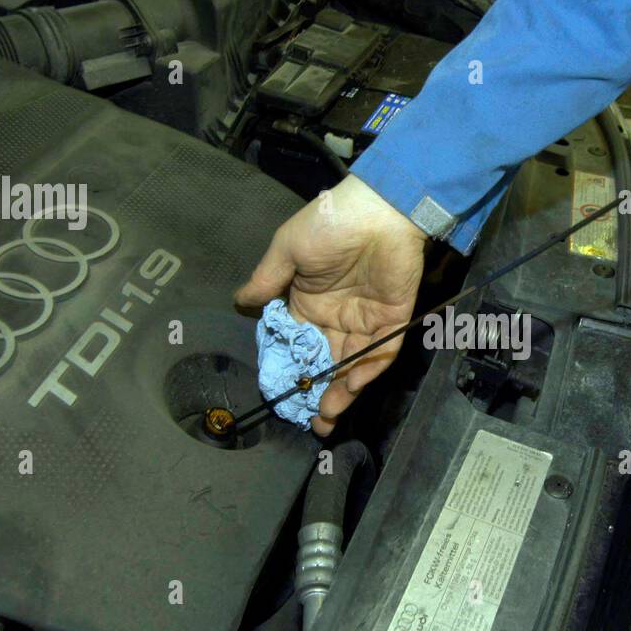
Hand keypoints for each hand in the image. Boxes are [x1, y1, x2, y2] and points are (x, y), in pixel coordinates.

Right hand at [235, 174, 428, 435]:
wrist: (377, 208)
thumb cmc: (328, 224)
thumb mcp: (287, 251)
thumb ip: (267, 282)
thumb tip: (239, 304)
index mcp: (307, 302)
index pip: (296, 346)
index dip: (289, 370)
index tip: (279, 393)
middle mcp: (334, 317)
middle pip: (324, 363)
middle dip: (315, 393)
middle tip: (305, 421)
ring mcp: (364, 320)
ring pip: (351, 365)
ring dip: (339, 392)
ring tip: (324, 418)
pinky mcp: (392, 319)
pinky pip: (380, 353)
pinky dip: (365, 371)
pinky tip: (348, 388)